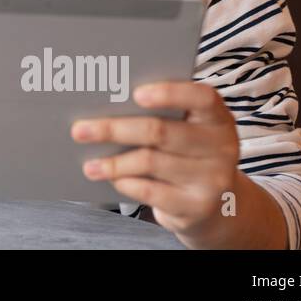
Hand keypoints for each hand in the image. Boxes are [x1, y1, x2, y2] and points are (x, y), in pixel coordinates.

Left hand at [70, 80, 242, 247]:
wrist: (215, 206)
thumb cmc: (188, 155)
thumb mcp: (187, 131)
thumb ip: (162, 115)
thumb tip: (104, 104)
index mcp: (218, 118)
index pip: (202, 98)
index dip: (169, 93)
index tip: (135, 93)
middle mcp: (221, 147)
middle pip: (160, 132)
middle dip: (114, 129)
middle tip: (80, 130)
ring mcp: (212, 179)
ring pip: (150, 162)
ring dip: (113, 163)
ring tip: (89, 165)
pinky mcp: (197, 206)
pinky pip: (151, 191)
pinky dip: (126, 182)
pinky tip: (112, 179)